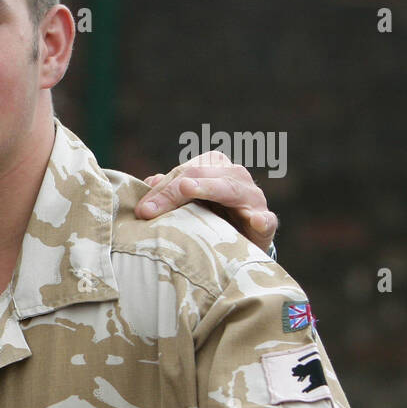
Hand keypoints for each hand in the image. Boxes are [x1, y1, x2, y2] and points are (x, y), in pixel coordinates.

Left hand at [134, 151, 278, 252]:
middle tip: (149, 210)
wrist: (243, 241)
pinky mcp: (265, 222)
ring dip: (209, 189)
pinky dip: (260, 220)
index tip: (140, 210)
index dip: (160, 190)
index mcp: (214, 166)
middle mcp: (234, 176)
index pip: (183, 172)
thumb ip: (170, 190)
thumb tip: (150, 181)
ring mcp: (252, 198)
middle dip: (171, 192)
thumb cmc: (210, 217)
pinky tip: (255, 221)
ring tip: (188, 190)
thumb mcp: (188, 203)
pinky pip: (265, 219)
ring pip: (229, 188)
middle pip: (199, 176)